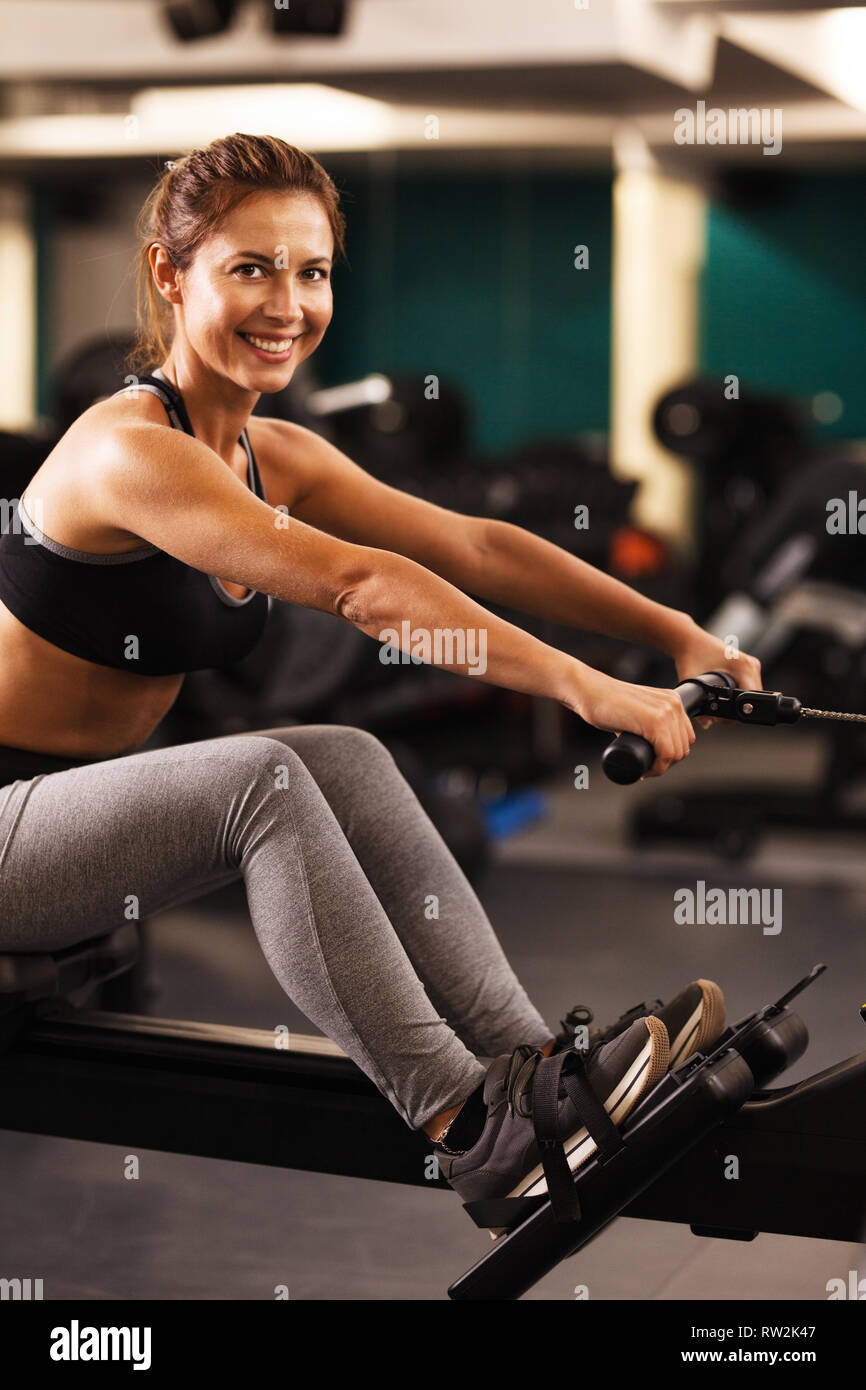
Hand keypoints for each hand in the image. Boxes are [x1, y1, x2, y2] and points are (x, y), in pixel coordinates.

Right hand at [570, 665, 694, 778]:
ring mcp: (666, 711)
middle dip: (667, 763)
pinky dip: (657, 768)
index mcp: (672, 700)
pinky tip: (645, 771)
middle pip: (683, 746)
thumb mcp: (637, 710)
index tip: (653, 762)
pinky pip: (666, 753)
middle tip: (647, 768)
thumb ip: (647, 720)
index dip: (671, 754)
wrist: (588, 692)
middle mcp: (673, 704)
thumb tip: (651, 742)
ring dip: (661, 768)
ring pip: (676, 753)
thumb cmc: (605, 703)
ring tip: (644, 770)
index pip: (685, 737)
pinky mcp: (655, 721)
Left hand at [669, 623, 762, 729]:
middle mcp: (752, 665)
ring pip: (751, 695)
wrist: (689, 640)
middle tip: (716, 711)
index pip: (751, 699)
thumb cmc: (691, 655)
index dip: (736, 713)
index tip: (720, 716)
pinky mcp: (748, 667)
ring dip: (737, 702)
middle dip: (735, 710)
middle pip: (753, 700)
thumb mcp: (692, 681)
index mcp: (744, 667)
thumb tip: (707, 723)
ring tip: (717, 700)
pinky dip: (737, 694)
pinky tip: (723, 693)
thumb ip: (699, 703)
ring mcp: (752, 665)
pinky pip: (748, 687)